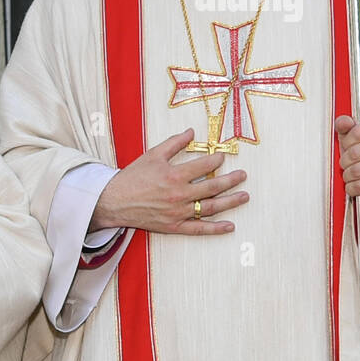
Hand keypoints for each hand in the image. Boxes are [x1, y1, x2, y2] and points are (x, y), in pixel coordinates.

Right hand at [91, 129, 248, 234]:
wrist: (114, 202)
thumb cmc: (133, 177)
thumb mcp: (153, 155)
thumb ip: (174, 143)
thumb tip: (192, 132)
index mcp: (174, 175)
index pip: (203, 166)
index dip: (216, 160)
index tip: (222, 157)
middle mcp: (179, 195)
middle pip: (212, 187)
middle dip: (231, 180)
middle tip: (243, 175)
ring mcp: (178, 212)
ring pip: (210, 208)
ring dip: (230, 202)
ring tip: (244, 196)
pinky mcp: (174, 226)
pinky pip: (199, 229)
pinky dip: (215, 229)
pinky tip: (230, 225)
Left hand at [334, 116, 359, 217]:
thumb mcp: (357, 141)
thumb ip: (347, 128)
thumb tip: (343, 122)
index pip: (358, 132)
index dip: (346, 141)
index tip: (347, 146)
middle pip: (355, 153)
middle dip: (345, 161)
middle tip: (347, 164)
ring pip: (356, 171)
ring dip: (348, 176)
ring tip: (352, 176)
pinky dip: (352, 188)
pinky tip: (356, 185)